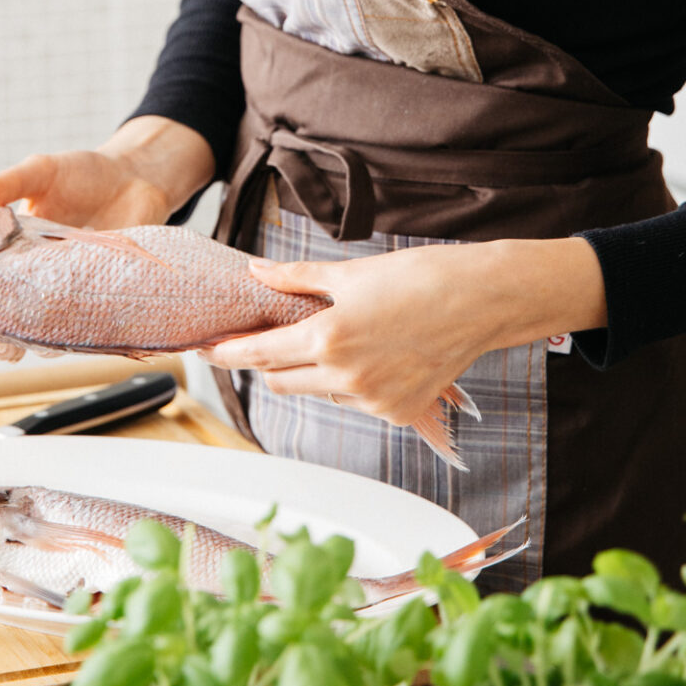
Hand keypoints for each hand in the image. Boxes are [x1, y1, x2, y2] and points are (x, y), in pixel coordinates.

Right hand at [0, 116, 215, 361]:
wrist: (135, 177)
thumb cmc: (82, 174)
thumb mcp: (42, 172)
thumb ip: (10, 183)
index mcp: (10, 255)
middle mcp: (35, 282)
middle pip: (7, 329)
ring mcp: (70, 293)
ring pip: (46, 339)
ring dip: (38, 344)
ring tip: (38, 335)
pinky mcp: (103, 296)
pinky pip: (88, 327)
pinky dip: (80, 331)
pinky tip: (78, 325)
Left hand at [199, 236, 606, 426]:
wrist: (478, 300)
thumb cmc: (416, 277)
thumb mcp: (349, 272)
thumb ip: (296, 279)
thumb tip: (257, 272)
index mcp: (328, 338)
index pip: (260, 354)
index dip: (228, 353)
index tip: (207, 352)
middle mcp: (345, 377)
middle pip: (281, 381)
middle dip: (269, 363)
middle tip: (269, 338)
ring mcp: (372, 400)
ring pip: (318, 393)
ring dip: (312, 372)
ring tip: (334, 338)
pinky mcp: (397, 413)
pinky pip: (355, 403)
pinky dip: (350, 384)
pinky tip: (371, 355)